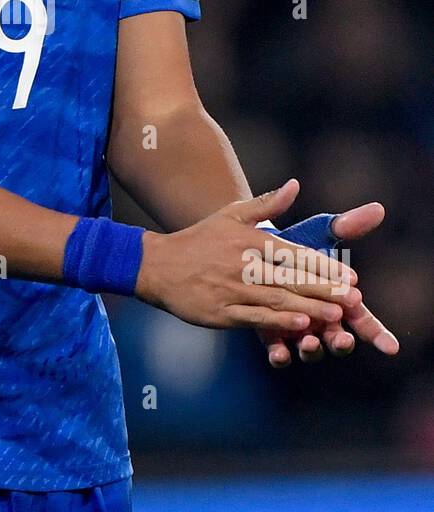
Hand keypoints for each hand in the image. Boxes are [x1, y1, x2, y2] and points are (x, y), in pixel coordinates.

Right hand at [134, 179, 360, 330]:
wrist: (157, 266)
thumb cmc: (199, 240)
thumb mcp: (231, 215)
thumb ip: (266, 203)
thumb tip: (295, 185)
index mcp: (249, 241)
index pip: (294, 255)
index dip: (324, 267)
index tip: (351, 277)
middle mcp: (243, 265)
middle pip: (291, 279)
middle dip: (325, 290)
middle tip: (354, 299)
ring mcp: (232, 291)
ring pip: (277, 300)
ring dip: (309, 308)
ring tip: (336, 316)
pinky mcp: (221, 313)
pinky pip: (255, 319)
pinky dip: (278, 322)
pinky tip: (299, 326)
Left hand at [256, 200, 398, 366]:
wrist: (249, 245)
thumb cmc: (291, 238)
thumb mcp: (317, 231)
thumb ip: (345, 225)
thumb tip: (377, 209)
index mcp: (336, 297)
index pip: (362, 320)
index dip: (377, 334)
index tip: (390, 347)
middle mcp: (319, 317)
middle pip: (337, 338)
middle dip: (341, 342)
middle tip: (342, 340)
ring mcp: (296, 327)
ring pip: (309, 347)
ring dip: (312, 349)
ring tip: (310, 343)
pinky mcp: (270, 331)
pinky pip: (277, 349)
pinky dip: (279, 354)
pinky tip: (279, 354)